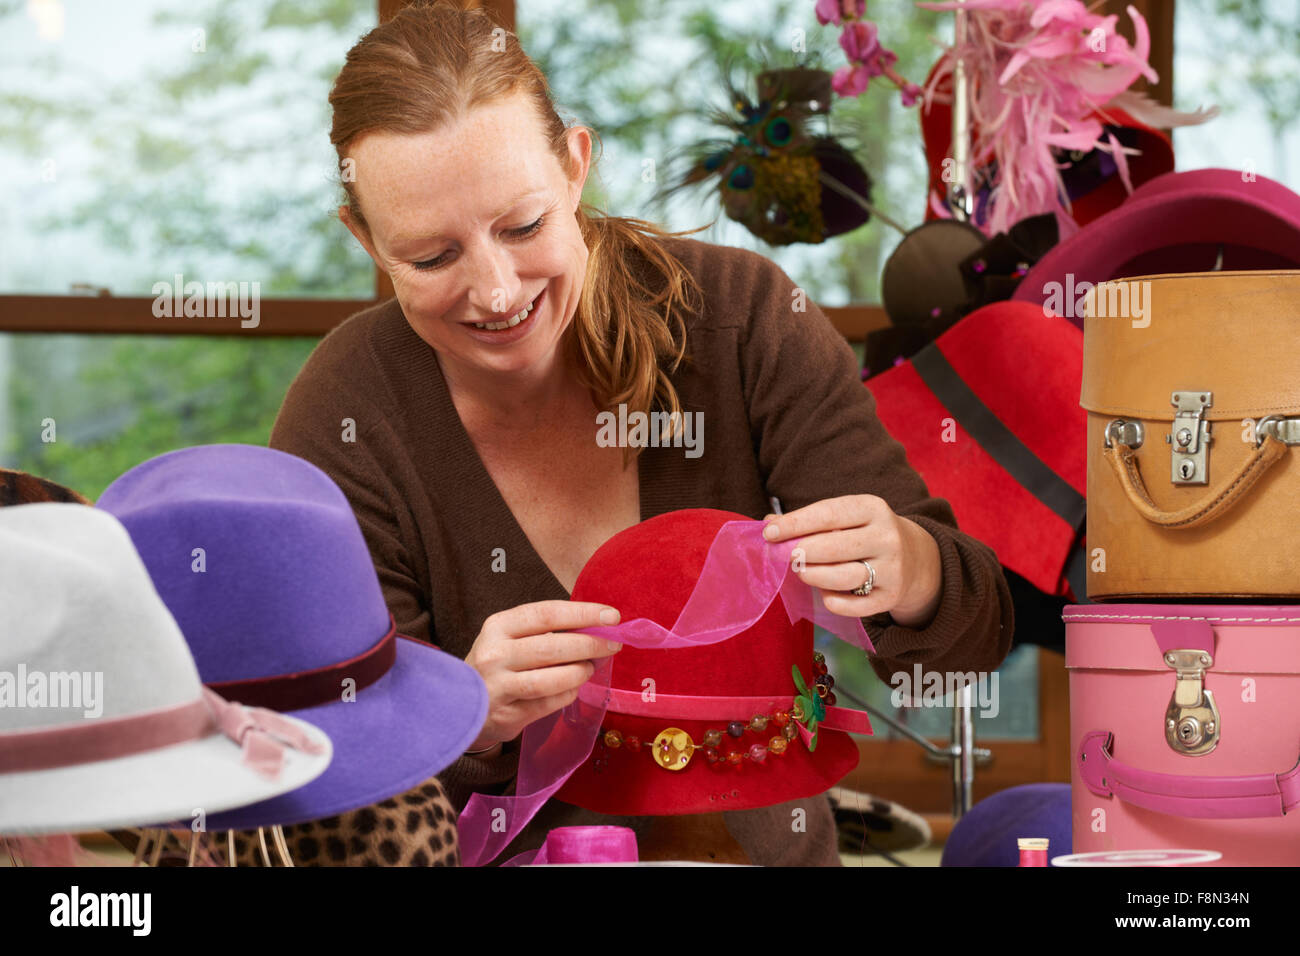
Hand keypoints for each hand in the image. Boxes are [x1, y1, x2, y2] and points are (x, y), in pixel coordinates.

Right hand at [462, 600, 621, 754]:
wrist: (460, 705)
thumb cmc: (498, 663)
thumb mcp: (511, 638)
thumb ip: (547, 630)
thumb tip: (598, 627)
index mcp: (498, 626)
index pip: (546, 614)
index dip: (582, 613)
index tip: (612, 616)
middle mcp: (494, 654)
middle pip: (552, 646)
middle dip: (590, 644)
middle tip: (613, 644)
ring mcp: (498, 687)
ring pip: (552, 678)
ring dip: (580, 672)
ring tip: (589, 667)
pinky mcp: (507, 715)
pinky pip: (550, 702)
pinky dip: (568, 693)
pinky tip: (572, 688)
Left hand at [762, 495, 941, 627]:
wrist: (916, 559)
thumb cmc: (865, 534)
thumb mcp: (847, 518)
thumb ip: (810, 520)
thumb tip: (767, 524)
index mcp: (873, 508)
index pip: (829, 514)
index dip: (795, 523)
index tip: (769, 533)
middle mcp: (887, 537)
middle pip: (834, 546)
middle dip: (801, 551)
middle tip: (783, 556)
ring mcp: (892, 568)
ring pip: (844, 576)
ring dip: (813, 575)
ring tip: (801, 572)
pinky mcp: (891, 597)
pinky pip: (855, 605)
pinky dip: (834, 601)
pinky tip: (825, 594)